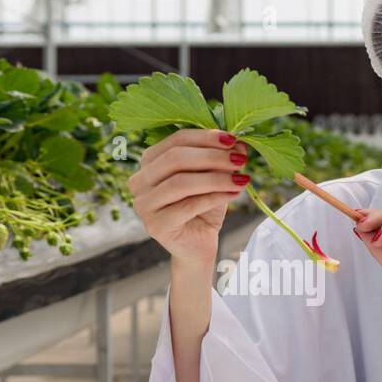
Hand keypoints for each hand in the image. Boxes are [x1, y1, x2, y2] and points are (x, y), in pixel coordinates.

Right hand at [128, 129, 250, 267]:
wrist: (199, 244)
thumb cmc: (203, 207)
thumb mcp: (212, 176)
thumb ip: (219, 159)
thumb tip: (239, 143)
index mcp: (149, 162)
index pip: (176, 140)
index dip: (205, 137)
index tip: (233, 139)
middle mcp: (139, 181)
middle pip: (175, 159)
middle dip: (212, 157)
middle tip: (240, 159)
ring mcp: (143, 205)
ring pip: (181, 183)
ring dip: (216, 178)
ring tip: (241, 178)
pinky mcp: (155, 226)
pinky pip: (188, 206)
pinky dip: (215, 197)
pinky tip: (234, 193)